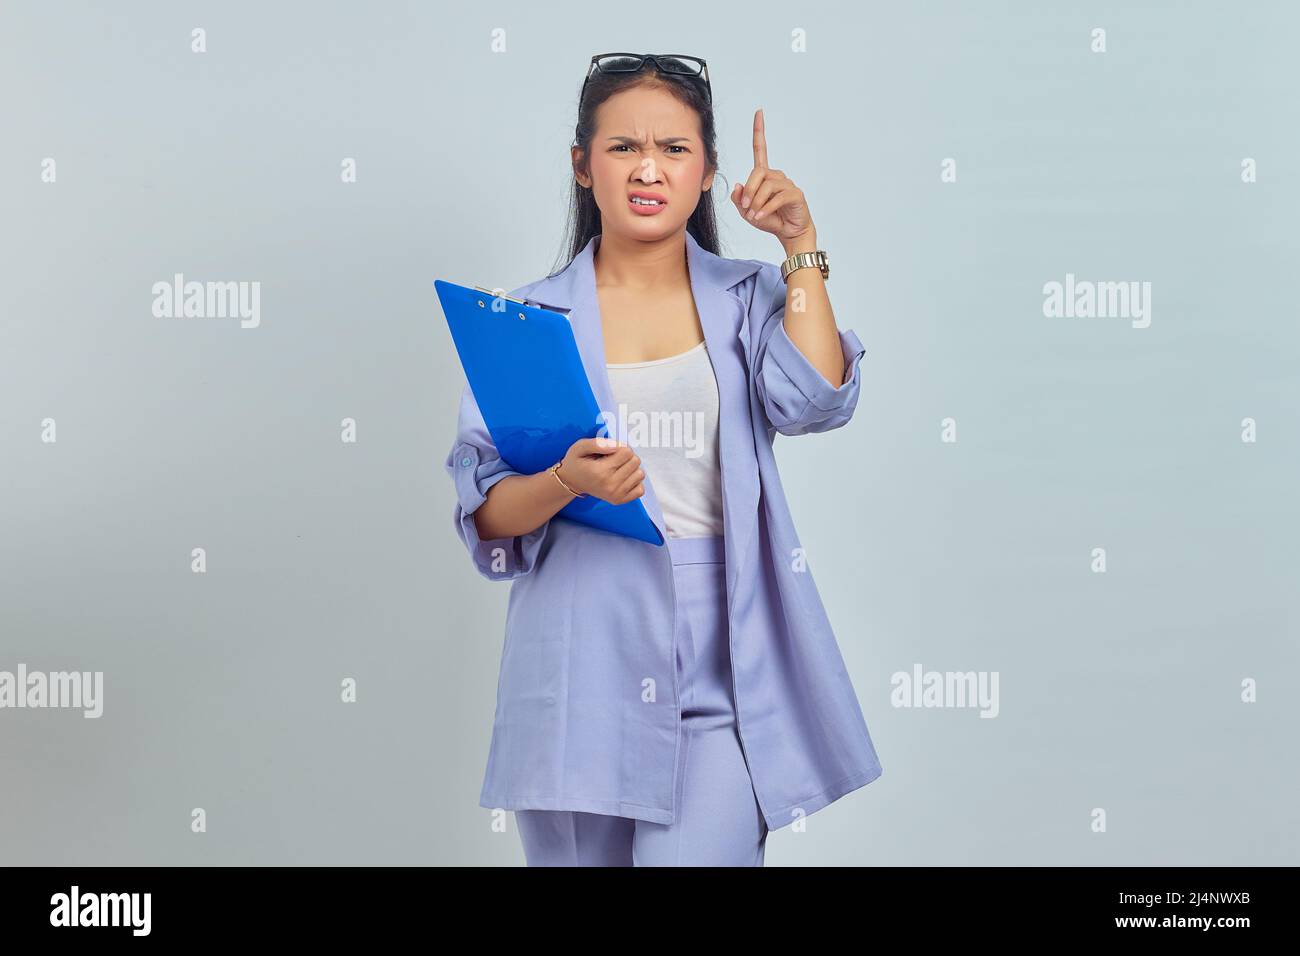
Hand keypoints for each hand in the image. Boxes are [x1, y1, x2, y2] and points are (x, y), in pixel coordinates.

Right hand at [558, 437, 644, 504]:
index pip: (627, 452)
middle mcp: (610, 485)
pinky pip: (640, 489)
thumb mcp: (580, 447)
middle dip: (626, 457)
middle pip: (635, 462)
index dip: (620, 447)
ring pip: (640, 474)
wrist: (571, 482)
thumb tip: (618, 446)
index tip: (610, 451)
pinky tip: (622, 479)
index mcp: (600, 471)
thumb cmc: (577, 462)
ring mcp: (616, 495)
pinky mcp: (619, 501)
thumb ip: (598, 443)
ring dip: (631, 469)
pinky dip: (634, 482)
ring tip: (617, 469)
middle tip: (613, 459)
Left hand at [730, 108, 814, 245]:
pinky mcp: (795, 194)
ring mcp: (787, 184)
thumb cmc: (769, 220)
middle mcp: (777, 176)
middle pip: (758, 172)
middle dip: (749, 190)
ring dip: (757, 201)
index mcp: (765, 176)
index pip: (760, 149)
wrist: (789, 233)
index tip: (759, 112)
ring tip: (754, 215)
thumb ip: (740, 199)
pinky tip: (760, 217)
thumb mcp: (747, 212)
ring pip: (767, 185)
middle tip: (746, 207)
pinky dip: (766, 209)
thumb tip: (738, 185)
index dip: (759, 131)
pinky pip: (777, 197)